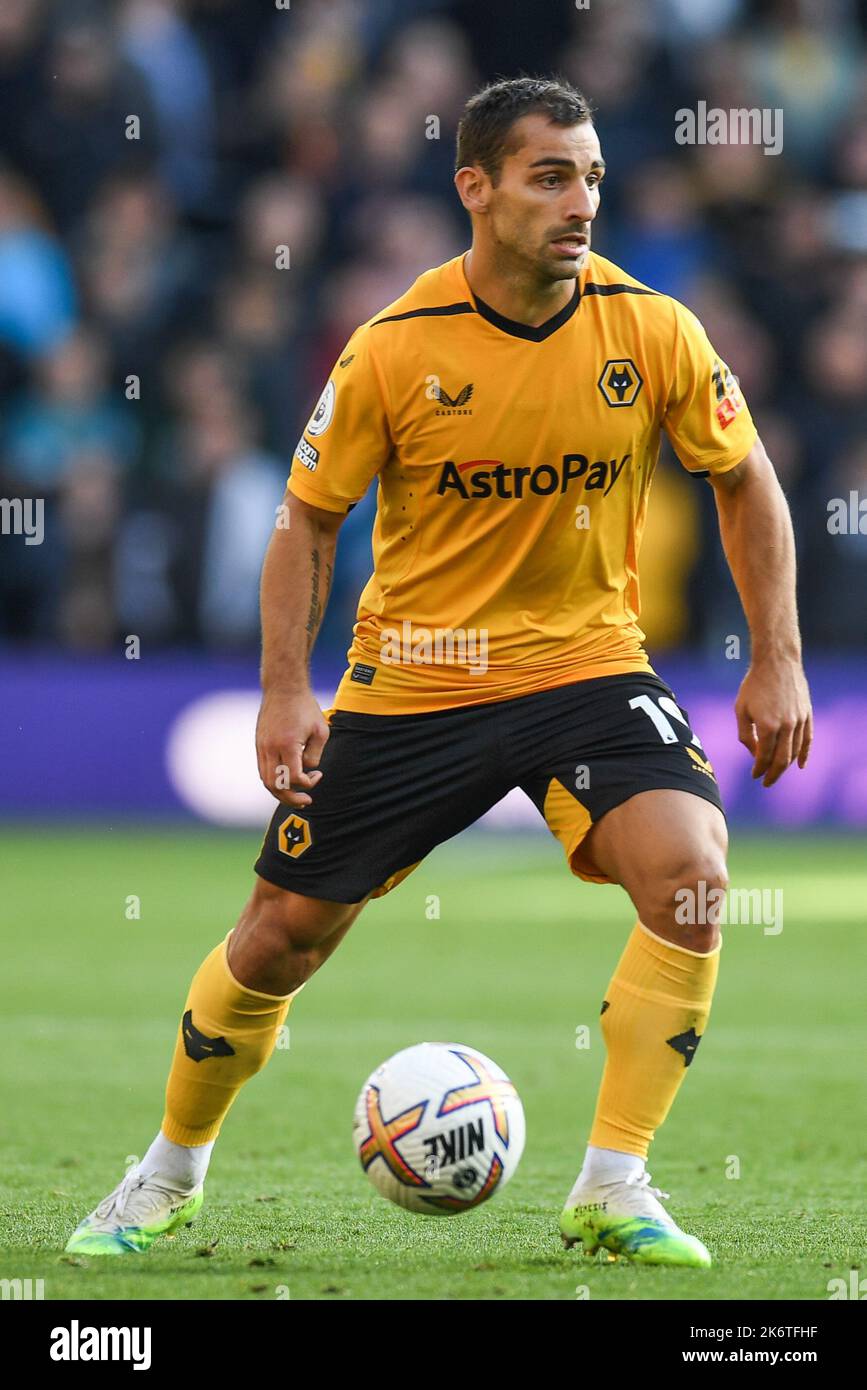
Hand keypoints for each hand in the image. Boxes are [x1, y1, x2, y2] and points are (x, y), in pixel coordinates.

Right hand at [255, 688, 328, 806]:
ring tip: (295, 796)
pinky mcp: (259, 745)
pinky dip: (273, 781)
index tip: (318, 775)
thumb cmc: (305, 708)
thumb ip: (314, 755)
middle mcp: (270, 748)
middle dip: (291, 798)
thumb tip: (307, 772)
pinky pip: (262, 770)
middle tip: (306, 800)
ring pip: (266, 780)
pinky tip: (286, 780)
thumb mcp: (320, 731)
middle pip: (275, 785)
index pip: (294, 777)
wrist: (283, 687)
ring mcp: (262, 747)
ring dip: (280, 792)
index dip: (308, 783)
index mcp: (288, 744)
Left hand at [734, 658, 811, 786]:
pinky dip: (805, 754)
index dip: (759, 769)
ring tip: (777, 772)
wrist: (777, 662)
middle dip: (773, 774)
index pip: (764, 757)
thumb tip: (754, 754)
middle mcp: (786, 726)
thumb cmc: (754, 685)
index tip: (754, 776)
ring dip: (786, 766)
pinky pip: (808, 739)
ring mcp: (799, 720)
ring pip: (795, 751)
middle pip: (782, 760)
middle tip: (766, 782)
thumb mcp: (741, 709)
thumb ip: (746, 735)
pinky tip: (801, 765)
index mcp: (767, 726)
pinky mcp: (807, 714)